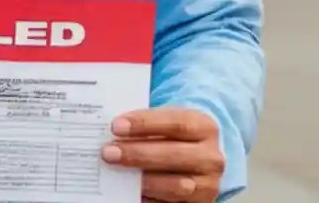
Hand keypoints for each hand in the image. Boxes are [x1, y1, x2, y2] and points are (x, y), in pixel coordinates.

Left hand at [102, 107, 225, 201]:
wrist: (195, 160)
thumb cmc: (171, 136)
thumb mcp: (165, 122)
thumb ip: (143, 125)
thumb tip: (110, 130)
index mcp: (204, 127)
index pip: (176, 123)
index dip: (145, 124)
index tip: (116, 126)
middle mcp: (211, 157)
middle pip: (174, 155)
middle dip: (138, 154)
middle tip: (108, 152)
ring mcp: (208, 184)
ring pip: (177, 186)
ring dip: (144, 180)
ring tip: (117, 174)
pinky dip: (149, 199)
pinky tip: (128, 192)